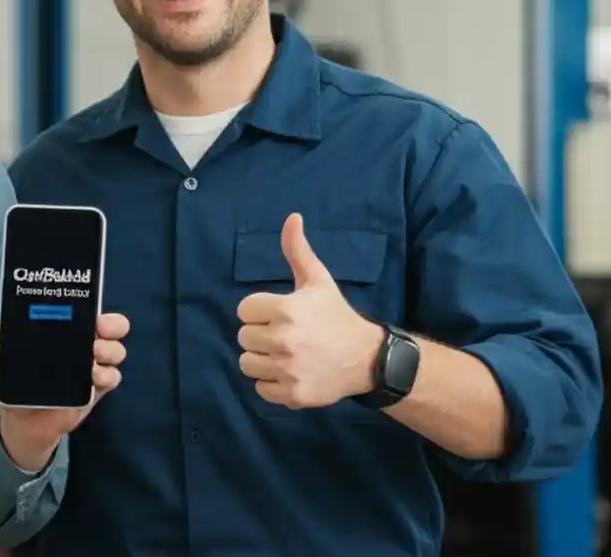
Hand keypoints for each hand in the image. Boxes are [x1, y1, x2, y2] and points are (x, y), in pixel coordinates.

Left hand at [0, 312, 129, 470]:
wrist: (24, 421)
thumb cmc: (18, 381)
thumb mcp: (2, 361)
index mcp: (66, 330)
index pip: (88, 310)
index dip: (94, 305)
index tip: (89, 308)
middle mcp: (85, 343)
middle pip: (114, 326)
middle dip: (113, 324)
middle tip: (99, 330)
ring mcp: (94, 366)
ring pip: (117, 351)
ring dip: (110, 349)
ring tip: (93, 355)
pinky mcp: (97, 389)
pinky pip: (113, 378)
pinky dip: (107, 375)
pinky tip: (92, 377)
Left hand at [236, 214, 383, 409]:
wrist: (366, 358)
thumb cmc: (336, 315)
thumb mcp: (318, 280)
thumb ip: (298, 251)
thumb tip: (292, 217)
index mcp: (285, 310)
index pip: (244, 310)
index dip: (260, 311)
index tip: (280, 314)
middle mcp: (283, 340)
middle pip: (244, 337)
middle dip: (261, 334)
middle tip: (285, 334)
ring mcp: (287, 369)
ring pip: (247, 363)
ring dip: (262, 360)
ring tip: (285, 353)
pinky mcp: (292, 394)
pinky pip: (260, 388)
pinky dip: (272, 383)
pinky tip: (291, 372)